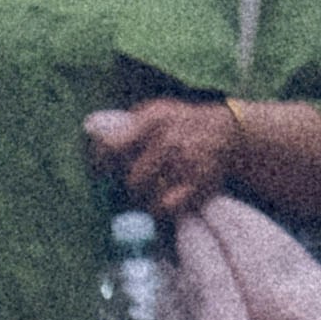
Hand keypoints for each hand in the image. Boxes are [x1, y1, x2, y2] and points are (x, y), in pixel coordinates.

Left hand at [86, 94, 239, 220]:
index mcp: (153, 120)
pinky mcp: (198, 185)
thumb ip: (126, 123)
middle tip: (134, 182)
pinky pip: (164, 208)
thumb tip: (92, 132)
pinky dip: (159, 208)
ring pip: (145, 195)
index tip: (101, 171)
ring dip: (143, 197)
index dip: (102, 163)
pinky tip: (162, 201)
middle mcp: (169, 141)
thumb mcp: (155, 111)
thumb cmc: (181, 122)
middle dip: (128, 184)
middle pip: (130, 178)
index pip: (112, 147)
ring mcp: (185, 164)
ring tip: (149, 190)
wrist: (228, 132)